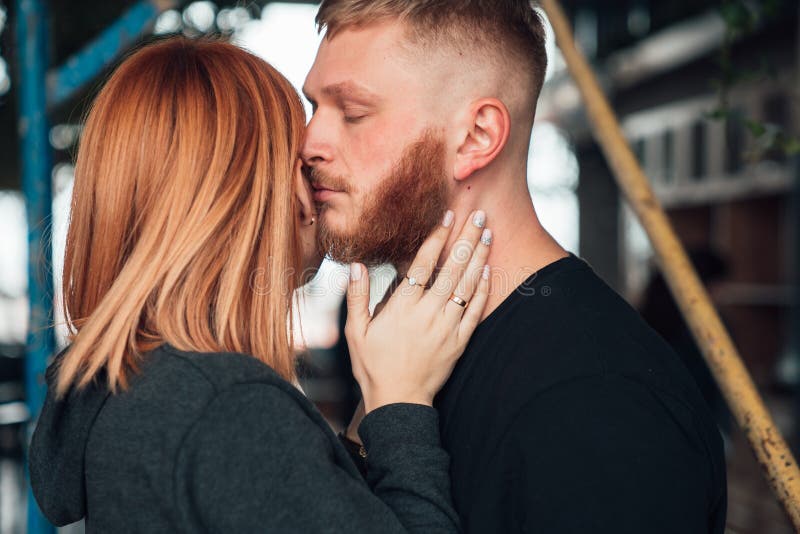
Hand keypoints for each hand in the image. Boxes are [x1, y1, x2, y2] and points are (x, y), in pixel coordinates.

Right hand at [345, 210, 492, 412]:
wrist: (398, 401)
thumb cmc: (373, 365)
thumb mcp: (355, 332)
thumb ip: (357, 297)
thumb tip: (356, 266)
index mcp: (402, 307)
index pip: (423, 263)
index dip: (437, 237)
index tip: (448, 216)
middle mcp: (427, 313)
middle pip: (452, 268)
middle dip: (466, 239)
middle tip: (480, 214)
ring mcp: (447, 327)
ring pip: (467, 286)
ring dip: (479, 258)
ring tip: (488, 235)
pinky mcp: (459, 342)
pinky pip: (475, 312)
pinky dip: (483, 291)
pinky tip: (488, 272)